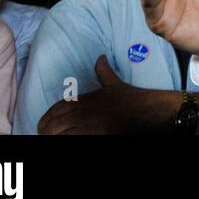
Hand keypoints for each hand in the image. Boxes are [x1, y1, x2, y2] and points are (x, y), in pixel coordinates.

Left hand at [37, 56, 185, 133]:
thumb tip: (100, 57)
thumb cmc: (135, 100)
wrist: (152, 111)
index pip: (53, 111)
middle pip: (50, 126)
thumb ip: (104, 72)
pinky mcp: (95, 135)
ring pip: (56, 135)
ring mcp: (88, 125)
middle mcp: (83, 111)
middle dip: (47, 133)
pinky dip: (67, 141)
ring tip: (60, 140)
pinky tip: (71, 141)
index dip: (46, 122)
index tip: (46, 129)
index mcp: (84, 99)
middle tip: (49, 137)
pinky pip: (71, 140)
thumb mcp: (116, 84)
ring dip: (55, 138)